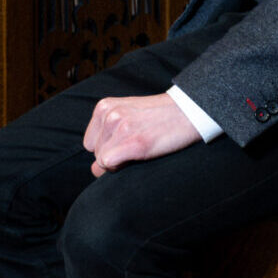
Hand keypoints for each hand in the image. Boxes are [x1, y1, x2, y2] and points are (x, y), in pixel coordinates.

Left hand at [81, 94, 200, 175]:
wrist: (187, 111)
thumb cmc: (158, 117)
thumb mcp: (127, 115)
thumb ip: (108, 136)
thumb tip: (94, 170)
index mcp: (104, 107)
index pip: (90, 143)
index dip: (107, 149)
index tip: (126, 144)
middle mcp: (108, 115)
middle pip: (95, 153)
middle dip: (112, 156)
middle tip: (136, 146)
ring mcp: (120, 127)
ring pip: (101, 161)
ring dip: (119, 162)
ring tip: (141, 147)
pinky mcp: (133, 142)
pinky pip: (108, 164)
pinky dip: (120, 167)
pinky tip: (141, 154)